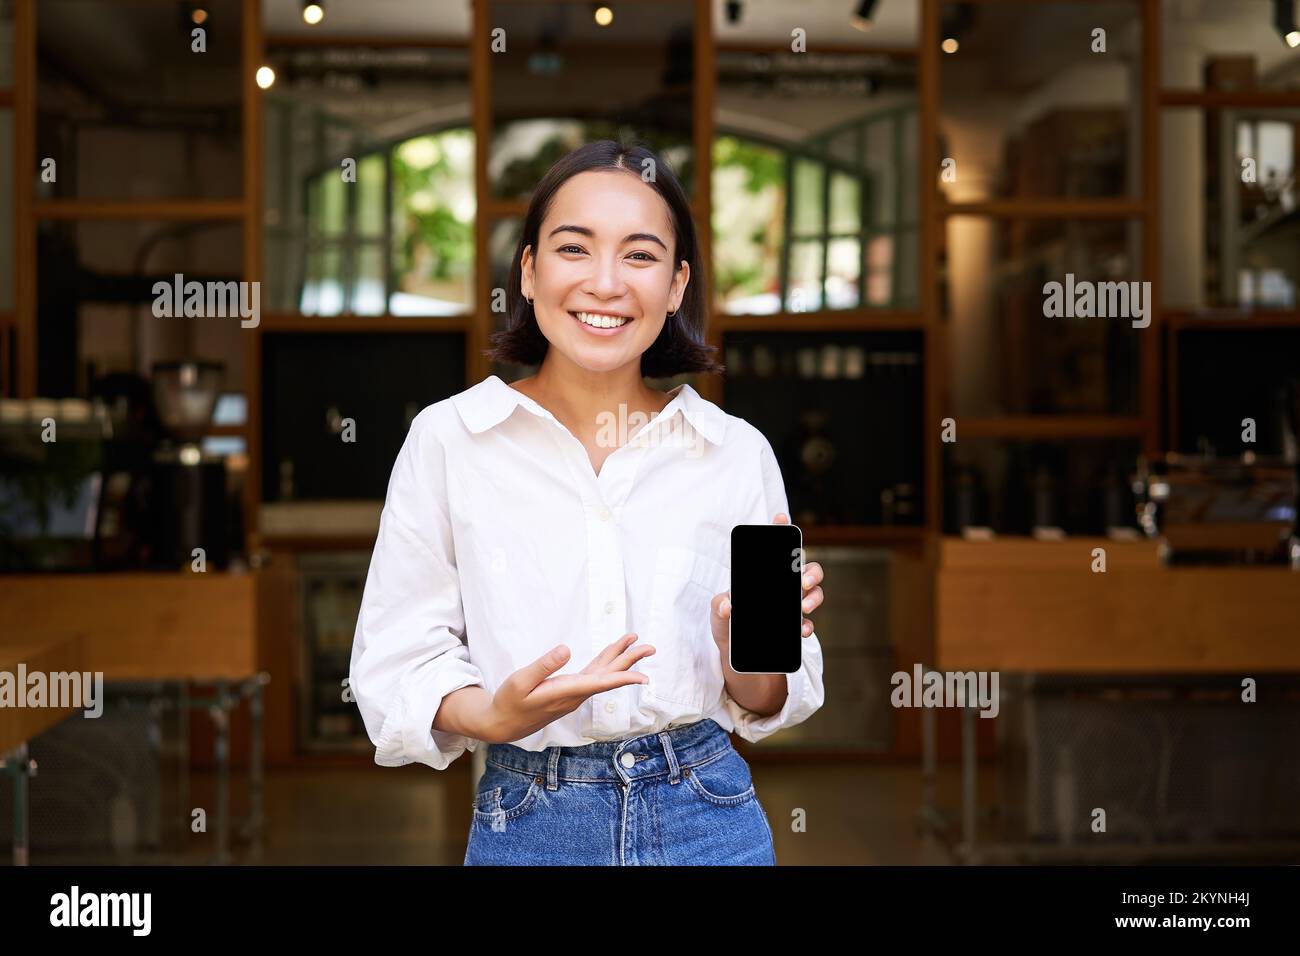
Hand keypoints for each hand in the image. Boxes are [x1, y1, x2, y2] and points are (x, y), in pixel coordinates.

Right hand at [480, 634, 654, 743]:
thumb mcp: (520, 682)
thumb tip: (566, 649)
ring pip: (602, 674)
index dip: (622, 679)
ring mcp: (573, 694)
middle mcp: (574, 695)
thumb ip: (543, 666)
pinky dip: (605, 663)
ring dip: (619, 658)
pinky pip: (593, 675)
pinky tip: (612, 656)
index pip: (599, 684)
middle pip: (607, 676)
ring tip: (635, 643)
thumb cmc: (509, 702)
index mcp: (564, 693)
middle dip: (629, 661)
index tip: (643, 677)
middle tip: (650, 647)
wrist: (504, 724)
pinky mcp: (568, 691)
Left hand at [710, 512, 823, 649]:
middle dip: (810, 570)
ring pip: (815, 592)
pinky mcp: (795, 630)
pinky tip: (801, 630)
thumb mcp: (718, 618)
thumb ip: (718, 608)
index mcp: (763, 579)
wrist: (738, 664)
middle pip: (805, 569)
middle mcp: (781, 589)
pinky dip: (808, 626)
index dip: (779, 531)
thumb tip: (727, 604)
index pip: (774, 552)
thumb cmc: (729, 632)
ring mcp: (791, 608)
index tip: (780, 518)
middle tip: (802, 580)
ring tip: (802, 607)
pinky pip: (809, 623)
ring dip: (814, 596)